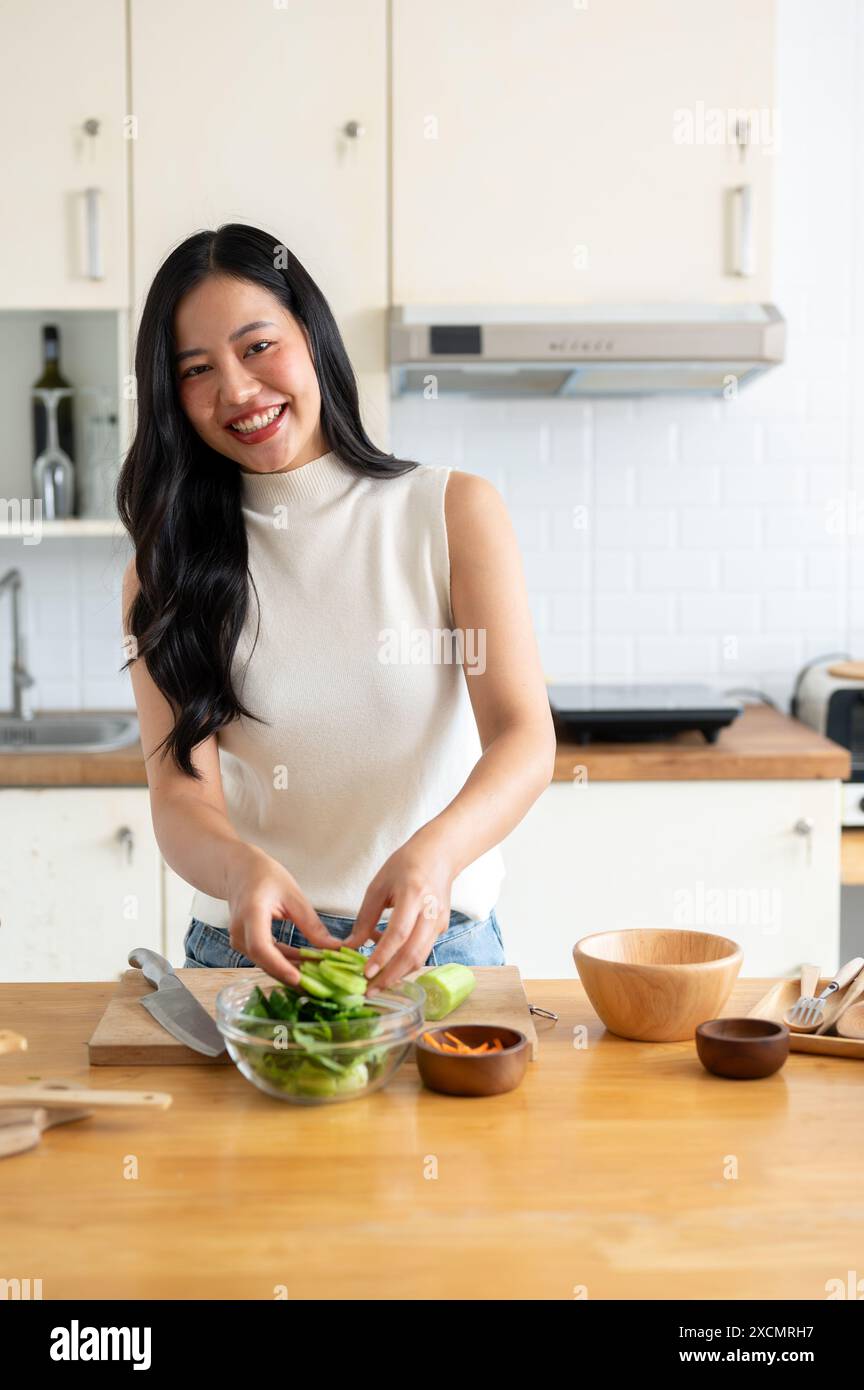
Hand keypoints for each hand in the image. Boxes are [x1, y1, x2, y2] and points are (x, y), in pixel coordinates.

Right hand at [224, 845, 342, 984]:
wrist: (239, 872)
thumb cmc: (265, 876)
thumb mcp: (293, 895)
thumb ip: (311, 924)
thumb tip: (334, 949)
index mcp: (251, 913)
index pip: (261, 947)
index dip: (279, 965)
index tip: (299, 978)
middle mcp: (240, 931)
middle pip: (264, 961)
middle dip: (292, 975)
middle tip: (321, 985)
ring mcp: (239, 940)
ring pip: (266, 964)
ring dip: (291, 971)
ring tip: (320, 978)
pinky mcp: (245, 945)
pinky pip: (266, 959)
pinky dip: (285, 964)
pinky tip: (305, 967)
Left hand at [341, 831, 453, 990]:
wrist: (439, 854)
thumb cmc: (405, 865)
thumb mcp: (378, 885)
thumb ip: (365, 917)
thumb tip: (350, 946)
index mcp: (413, 896)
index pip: (398, 933)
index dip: (382, 956)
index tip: (366, 973)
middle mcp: (430, 912)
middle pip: (413, 953)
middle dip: (391, 976)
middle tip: (369, 991)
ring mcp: (439, 922)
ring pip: (420, 957)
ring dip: (398, 974)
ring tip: (376, 983)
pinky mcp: (441, 928)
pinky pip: (423, 951)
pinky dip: (405, 961)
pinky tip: (388, 961)